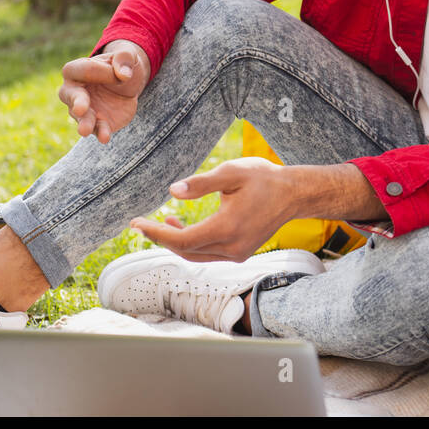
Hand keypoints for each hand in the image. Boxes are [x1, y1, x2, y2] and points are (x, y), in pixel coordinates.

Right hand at [57, 41, 149, 143]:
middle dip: (76, 102)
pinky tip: (104, 137)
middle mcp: (74, 91)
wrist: (129, 83)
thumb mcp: (127, 55)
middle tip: (80, 109)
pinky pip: (97, 129)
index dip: (101, 72)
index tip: (122, 75)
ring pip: (80, 117)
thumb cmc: (121, 65)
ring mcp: (84, 109)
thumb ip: (124, 58)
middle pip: (70, 96)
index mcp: (77, 69)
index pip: (83, 70)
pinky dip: (100, 133)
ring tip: (85, 131)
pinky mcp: (97, 122)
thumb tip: (123, 75)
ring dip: (84, 123)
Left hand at [130, 157, 295, 261]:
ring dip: (177, 242)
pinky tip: (185, 228)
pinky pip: (209, 253)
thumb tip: (172, 191)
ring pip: (196, 255)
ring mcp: (238, 253)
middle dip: (161, 238)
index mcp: (227, 228)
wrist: (293, 193)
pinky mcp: (241, 253)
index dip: (155, 233)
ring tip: (165, 222)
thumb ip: (201, 183)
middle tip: (142, 224)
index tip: (135, 223)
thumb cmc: (263, 178)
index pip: (181, 240)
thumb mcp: (231, 173)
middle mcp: (232, 247)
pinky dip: (193, 244)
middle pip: (186, 251)